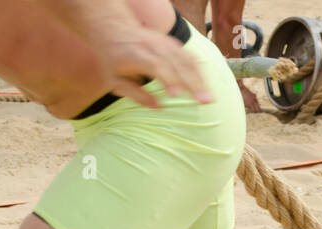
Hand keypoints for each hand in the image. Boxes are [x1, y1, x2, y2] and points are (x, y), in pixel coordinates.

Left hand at [93, 24, 210, 107]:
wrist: (112, 28)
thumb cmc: (111, 58)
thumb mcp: (113, 80)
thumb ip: (135, 94)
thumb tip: (158, 107)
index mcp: (137, 55)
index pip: (157, 66)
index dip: (168, 79)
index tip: (177, 95)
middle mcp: (152, 47)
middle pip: (178, 63)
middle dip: (193, 82)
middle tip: (205, 101)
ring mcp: (164, 43)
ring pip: (187, 59)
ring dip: (200, 79)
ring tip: (210, 97)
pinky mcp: (171, 43)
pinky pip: (189, 56)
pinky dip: (199, 71)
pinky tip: (206, 85)